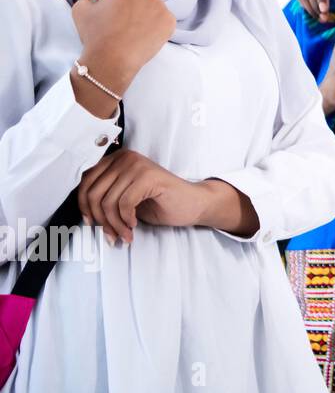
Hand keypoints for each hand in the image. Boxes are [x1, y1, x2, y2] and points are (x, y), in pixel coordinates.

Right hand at [69, 0, 175, 114]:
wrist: (112, 60)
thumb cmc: (95, 33)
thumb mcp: (80, 8)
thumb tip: (100, 0)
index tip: (112, 3)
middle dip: (132, 0)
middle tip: (122, 18)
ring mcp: (161, 6)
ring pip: (153, 5)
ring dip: (145, 12)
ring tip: (132, 30)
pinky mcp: (170, 21)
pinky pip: (163, 19)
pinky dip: (156, 26)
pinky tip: (143, 36)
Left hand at [76, 150, 208, 244]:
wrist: (192, 203)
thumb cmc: (159, 202)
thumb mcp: (125, 197)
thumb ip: (106, 196)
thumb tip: (83, 213)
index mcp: (116, 159)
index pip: (85, 181)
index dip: (84, 206)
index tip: (92, 223)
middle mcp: (125, 157)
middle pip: (93, 192)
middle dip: (99, 219)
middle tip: (110, 234)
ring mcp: (137, 165)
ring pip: (108, 201)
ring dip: (114, 224)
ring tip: (124, 234)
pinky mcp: (149, 176)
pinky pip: (124, 203)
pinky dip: (126, 220)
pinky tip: (134, 224)